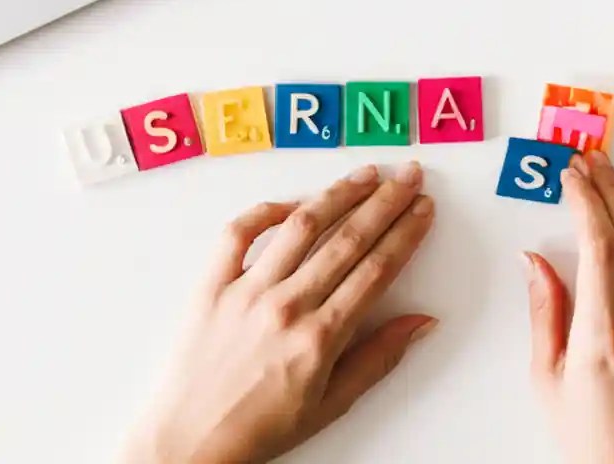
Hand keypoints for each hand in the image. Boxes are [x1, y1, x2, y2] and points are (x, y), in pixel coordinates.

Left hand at [125, 163, 436, 463]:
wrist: (190, 442)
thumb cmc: (259, 429)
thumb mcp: (332, 404)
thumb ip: (379, 358)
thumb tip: (421, 322)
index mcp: (320, 339)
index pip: (377, 270)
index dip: (406, 234)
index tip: (423, 209)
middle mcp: (285, 307)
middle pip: (347, 239)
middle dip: (385, 203)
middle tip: (409, 178)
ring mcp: (246, 291)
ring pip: (301, 226)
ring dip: (338, 194)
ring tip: (365, 176)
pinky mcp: (212, 286)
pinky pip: (239, 232)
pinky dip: (266, 210)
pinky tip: (294, 203)